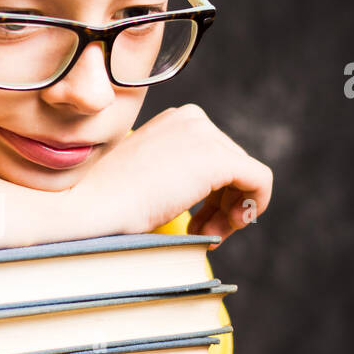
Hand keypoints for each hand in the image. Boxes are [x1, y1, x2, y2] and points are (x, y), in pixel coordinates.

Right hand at [77, 104, 273, 241]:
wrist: (93, 206)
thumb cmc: (109, 202)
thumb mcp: (148, 178)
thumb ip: (178, 176)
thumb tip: (213, 198)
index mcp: (175, 120)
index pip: (215, 155)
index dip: (214, 194)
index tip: (197, 222)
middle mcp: (192, 118)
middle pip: (233, 165)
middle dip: (224, 205)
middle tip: (205, 233)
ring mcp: (204, 135)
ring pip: (246, 175)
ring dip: (233, 211)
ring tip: (210, 235)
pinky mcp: (217, 159)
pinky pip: (259, 181)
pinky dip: (253, 206)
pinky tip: (228, 228)